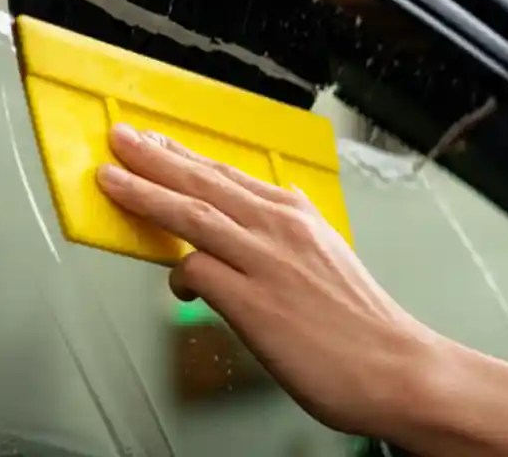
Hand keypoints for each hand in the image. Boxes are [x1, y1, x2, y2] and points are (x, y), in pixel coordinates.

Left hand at [95, 124, 446, 440]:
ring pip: (193, 214)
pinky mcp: (255, 303)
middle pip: (203, 182)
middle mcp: (279, 227)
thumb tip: (271, 206)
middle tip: (119, 139)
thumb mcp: (329, 253)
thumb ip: (294, 229)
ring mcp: (266, 262)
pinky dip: (179, 274)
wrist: (397, 368)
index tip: (153, 141)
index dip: (183, 156)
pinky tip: (176, 283)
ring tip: (111, 179)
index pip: (226, 174)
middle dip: (153, 158)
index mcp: (296, 213)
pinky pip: (199, 272)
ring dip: (146, 193)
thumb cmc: (362, 322)